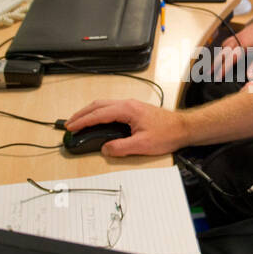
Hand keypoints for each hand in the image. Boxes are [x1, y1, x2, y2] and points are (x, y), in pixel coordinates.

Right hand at [64, 99, 188, 156]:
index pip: (98, 114)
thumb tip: (105, 149)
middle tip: (69, 124)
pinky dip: (99, 113)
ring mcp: (131, 105)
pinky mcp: (134, 109)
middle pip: (98, 105)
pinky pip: (111, 108)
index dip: (83, 121)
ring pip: (104, 105)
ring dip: (90, 112)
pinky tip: (97, 120)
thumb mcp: (142, 145)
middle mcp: (128, 104)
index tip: (71, 127)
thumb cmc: (167, 133)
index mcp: (127, 110)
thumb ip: (121, 148)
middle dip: (81, 114)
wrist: (183, 128)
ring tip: (79, 121)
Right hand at [219, 11, 252, 79]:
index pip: (230, 59)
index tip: (217, 77)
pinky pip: (228, 41)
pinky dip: (224, 48)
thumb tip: (250, 76)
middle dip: (215, 63)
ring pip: (224, 45)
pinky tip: (225, 52)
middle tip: (209, 73)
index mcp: (244, 44)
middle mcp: (239, 39)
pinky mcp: (241, 33)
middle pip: (222, 52)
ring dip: (218, 55)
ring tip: (215, 65)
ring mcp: (239, 35)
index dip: (223, 69)